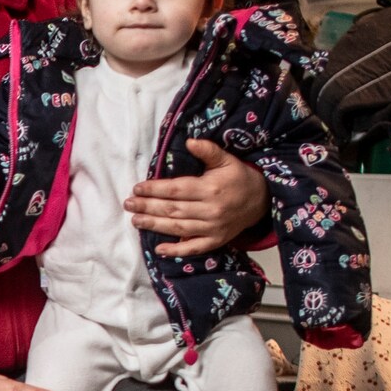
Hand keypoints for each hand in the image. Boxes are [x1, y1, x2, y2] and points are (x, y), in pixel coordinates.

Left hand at [126, 139, 269, 258]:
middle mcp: (210, 210)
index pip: (176, 190)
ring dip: (154, 225)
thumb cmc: (239, 178)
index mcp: (210, 189)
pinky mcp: (216, 241)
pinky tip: (159, 249)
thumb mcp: (227, 160)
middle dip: (148, 207)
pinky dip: (176, 250)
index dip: (155, 189)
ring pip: (178, 228)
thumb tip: (189, 141)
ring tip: (135, 220)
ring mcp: (213, 228)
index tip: (137, 188)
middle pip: (173, 209)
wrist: (262, 200)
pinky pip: (194, 248)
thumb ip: (208, 151)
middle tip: (128, 204)